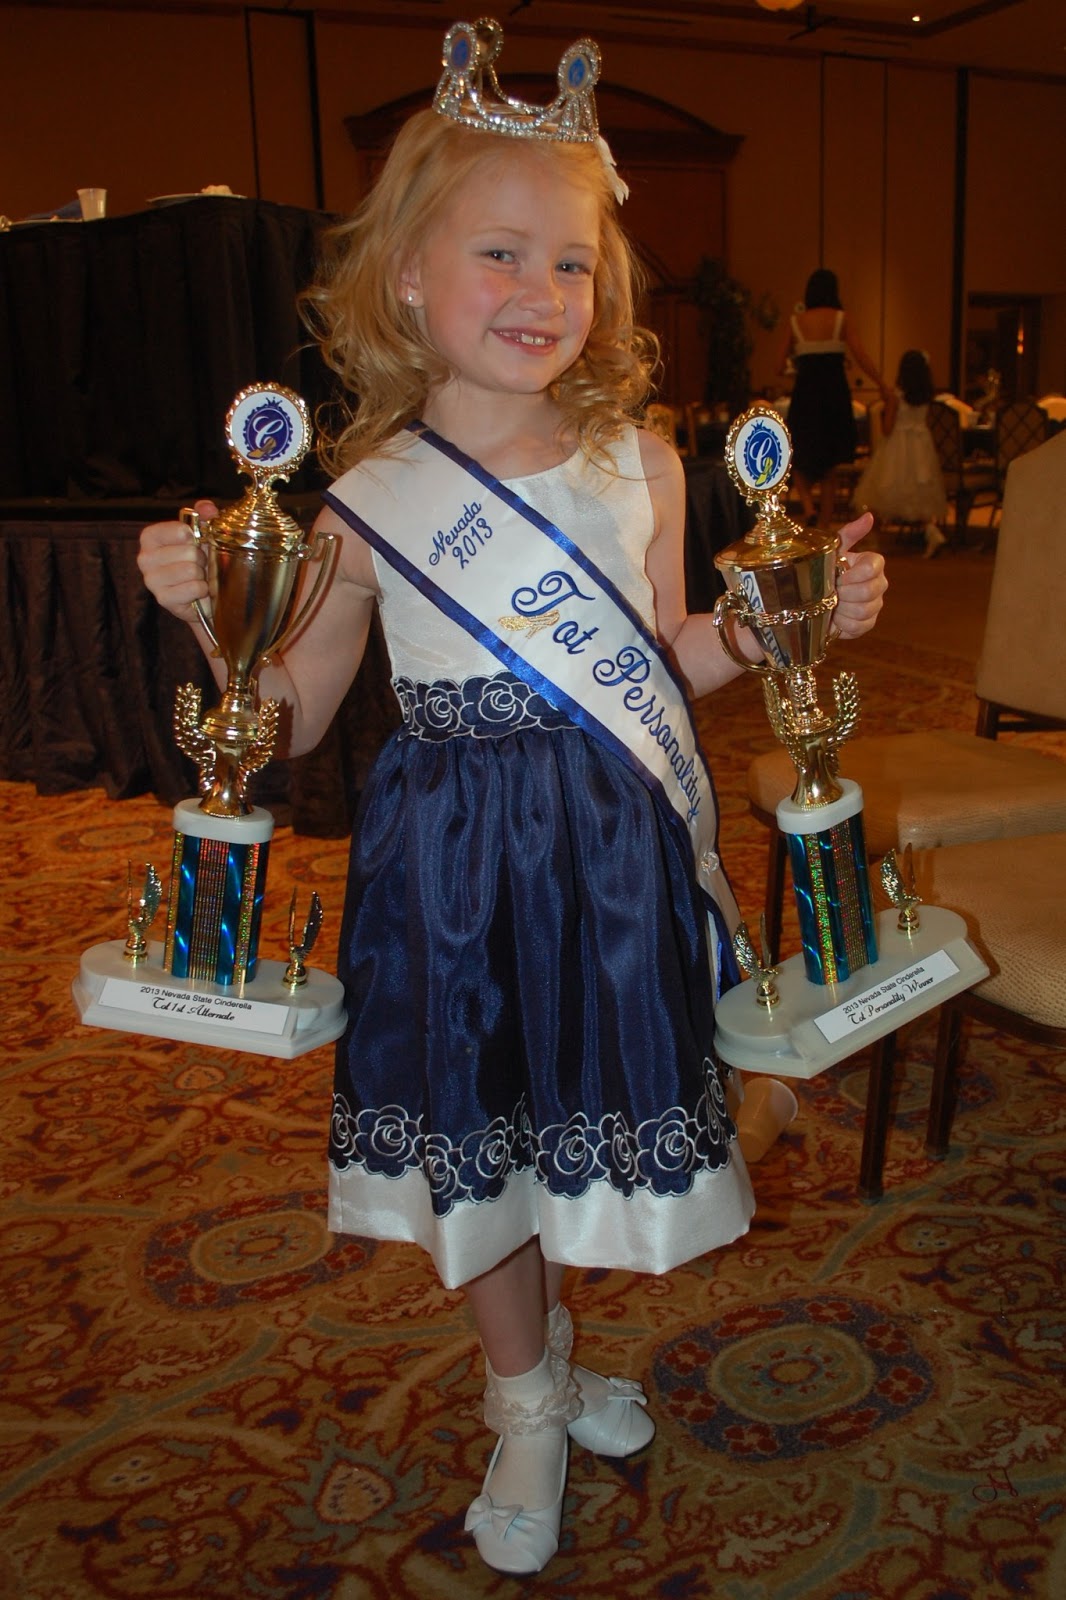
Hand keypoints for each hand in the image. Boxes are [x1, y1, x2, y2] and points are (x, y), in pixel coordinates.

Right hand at [137, 499, 217, 627]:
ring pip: (191, 570)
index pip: (180, 530)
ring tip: (197, 577)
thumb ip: (205, 515)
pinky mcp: (163, 599)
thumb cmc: (198, 561)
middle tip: (198, 564)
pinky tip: (196, 591)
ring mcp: (151, 580)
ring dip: (201, 575)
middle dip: (201, 558)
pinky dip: (201, 590)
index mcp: (150, 537)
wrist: (201, 595)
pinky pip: (193, 589)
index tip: (195, 542)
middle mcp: (145, 558)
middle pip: (189, 552)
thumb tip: (207, 507)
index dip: (195, 537)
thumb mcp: (203, 534)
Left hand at [832, 512, 886, 640]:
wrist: (813, 600)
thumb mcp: (832, 551)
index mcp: (872, 564)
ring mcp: (875, 605)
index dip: (854, 574)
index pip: (875, 567)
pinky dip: (842, 622)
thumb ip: (850, 534)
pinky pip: (859, 626)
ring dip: (841, 608)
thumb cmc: (823, 571)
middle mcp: (879, 584)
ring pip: (864, 610)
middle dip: (845, 592)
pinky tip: (834, 616)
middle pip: (869, 591)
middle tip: (831, 591)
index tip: (838, 575)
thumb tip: (869, 516)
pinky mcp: (867, 624)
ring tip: (831, 603)